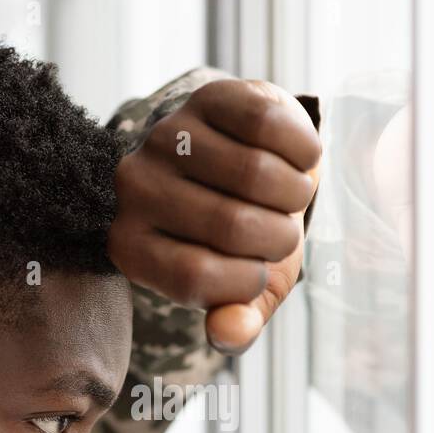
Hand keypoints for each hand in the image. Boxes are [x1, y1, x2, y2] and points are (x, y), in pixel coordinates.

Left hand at [108, 79, 321, 354]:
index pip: (195, 276)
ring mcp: (167, 136)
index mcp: (131, 246)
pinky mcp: (207, 97)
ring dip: (296, 193)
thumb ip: (236, 321)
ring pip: (254, 172)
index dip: (247, 281)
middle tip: (286, 232)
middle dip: (280, 237)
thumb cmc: (239, 239)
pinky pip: (269, 125)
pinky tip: (301, 161)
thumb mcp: (240, 287)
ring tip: (293, 197)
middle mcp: (135, 187)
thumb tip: (228, 335)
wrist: (242, 166)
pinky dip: (302, 150)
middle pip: (230, 224)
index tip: (259, 273)